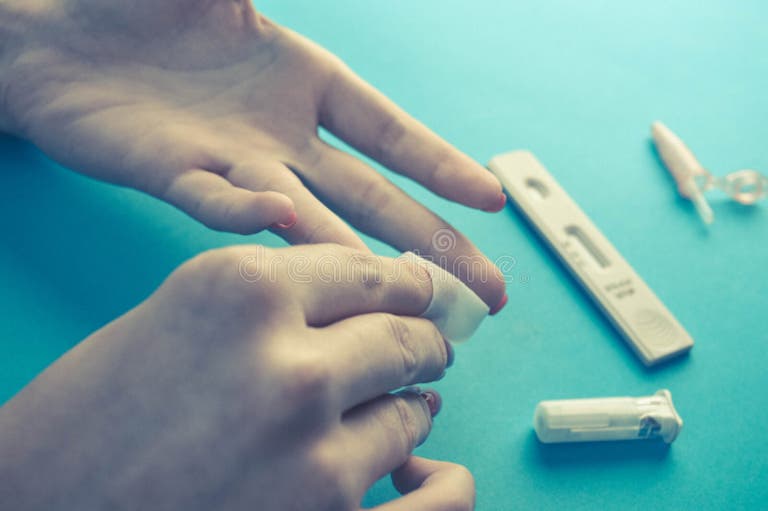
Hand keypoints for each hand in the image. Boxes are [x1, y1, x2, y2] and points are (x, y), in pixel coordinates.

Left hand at [0, 0, 505, 307]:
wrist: (60, 44)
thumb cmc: (143, 8)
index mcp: (308, 84)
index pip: (391, 134)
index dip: (443, 167)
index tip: (493, 200)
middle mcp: (282, 135)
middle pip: (372, 196)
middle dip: (432, 243)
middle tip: (483, 292)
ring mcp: (235, 161)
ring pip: (309, 216)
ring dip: (354, 254)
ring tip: (403, 295)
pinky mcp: (175, 173)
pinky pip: (215, 198)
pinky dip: (243, 209)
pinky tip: (278, 218)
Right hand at [0, 244, 474, 510]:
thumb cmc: (90, 419)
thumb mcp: (178, 318)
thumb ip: (273, 301)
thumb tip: (366, 300)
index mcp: (239, 290)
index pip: (362, 270)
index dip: (400, 283)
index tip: (418, 293)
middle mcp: (284, 363)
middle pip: (402, 334)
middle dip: (419, 339)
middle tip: (425, 346)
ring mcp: (311, 453)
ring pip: (413, 410)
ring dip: (410, 406)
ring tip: (400, 405)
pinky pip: (436, 497)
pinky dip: (439, 481)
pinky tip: (422, 470)